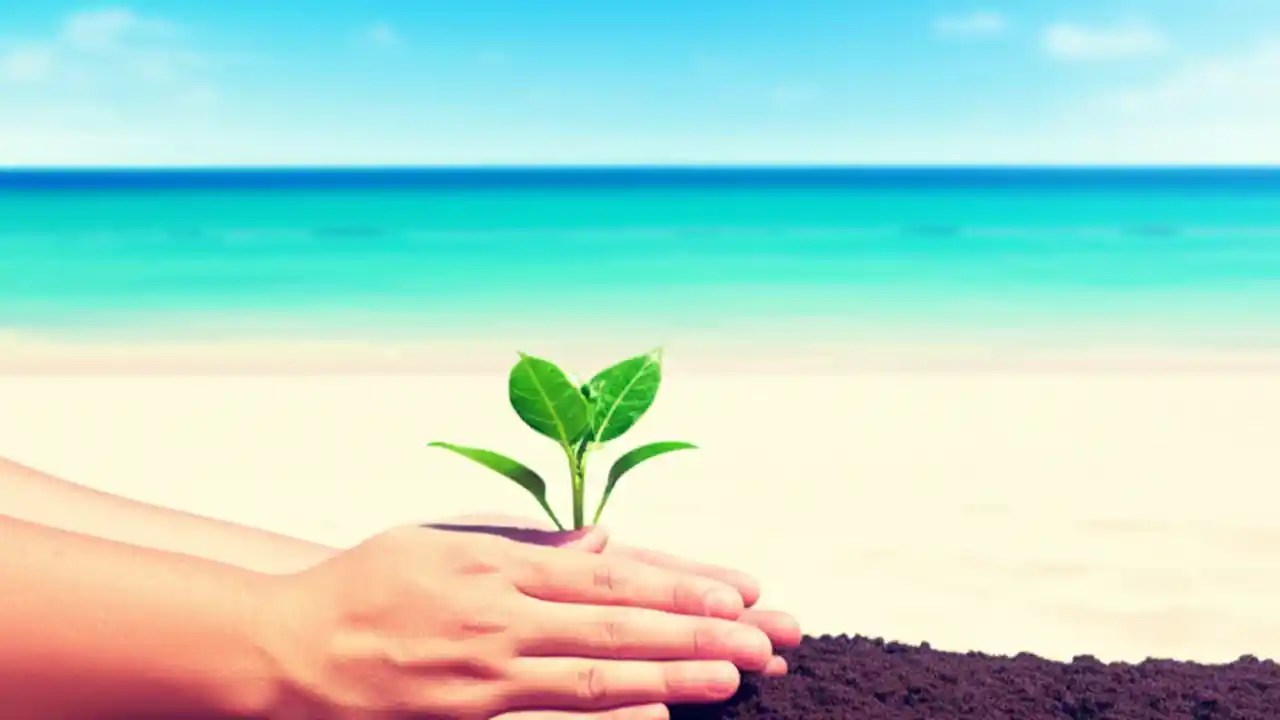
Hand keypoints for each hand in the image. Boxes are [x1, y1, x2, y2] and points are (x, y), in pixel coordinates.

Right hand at [255, 524, 775, 718]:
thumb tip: (600, 545)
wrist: (285, 651)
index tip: (735, 589)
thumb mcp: (441, 543)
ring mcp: (485, 673)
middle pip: (615, 622)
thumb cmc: (363, 587)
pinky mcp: (468, 717)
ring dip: (669, 674)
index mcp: (496, 565)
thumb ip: (526, 547)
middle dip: (695, 628)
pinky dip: (607, 715)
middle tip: (763, 636)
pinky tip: (655, 715)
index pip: (606, 574)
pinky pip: (548, 717)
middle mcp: (499, 617)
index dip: (675, 582)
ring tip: (734, 675)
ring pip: (594, 673)